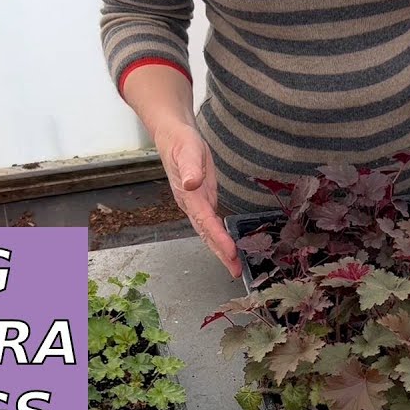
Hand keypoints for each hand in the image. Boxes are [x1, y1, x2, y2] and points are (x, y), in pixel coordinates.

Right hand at [155, 121, 240, 277]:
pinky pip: (212, 226)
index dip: (218, 238)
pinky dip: (221, 238)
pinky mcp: (204, 203)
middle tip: (235, 271)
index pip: (205, 221)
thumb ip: (189, 167)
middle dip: (221, 253)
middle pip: (206, 235)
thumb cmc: (181, 142)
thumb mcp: (186, 150)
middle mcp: (191, 206)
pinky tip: (229, 247)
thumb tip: (191, 182)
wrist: (174, 138)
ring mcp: (196, 206)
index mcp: (188, 196)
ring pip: (209, 233)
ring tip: (235, 266)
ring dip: (221, 250)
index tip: (231, 251)